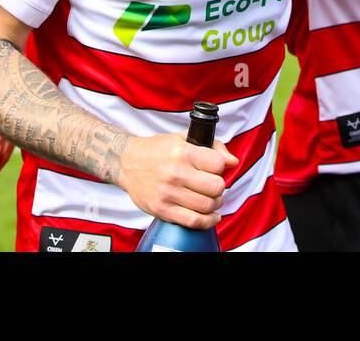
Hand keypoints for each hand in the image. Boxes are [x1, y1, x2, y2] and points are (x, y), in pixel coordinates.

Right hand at [117, 133, 238, 228]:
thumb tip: (233, 162)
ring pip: (207, 206)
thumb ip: (211, 147)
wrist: (126, 162)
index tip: (215, 170)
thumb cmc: (156, 150)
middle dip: (219, 188)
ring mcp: (168, 193)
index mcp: (182, 152)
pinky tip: (211, 216)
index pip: (218, 164)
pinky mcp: (162, 209)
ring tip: (211, 199)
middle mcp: (176, 173)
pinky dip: (208, 221)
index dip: (221, 168)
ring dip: (215, 204)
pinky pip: (193, 221)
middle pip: (216, 187)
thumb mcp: (183, 138)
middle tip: (213, 186)